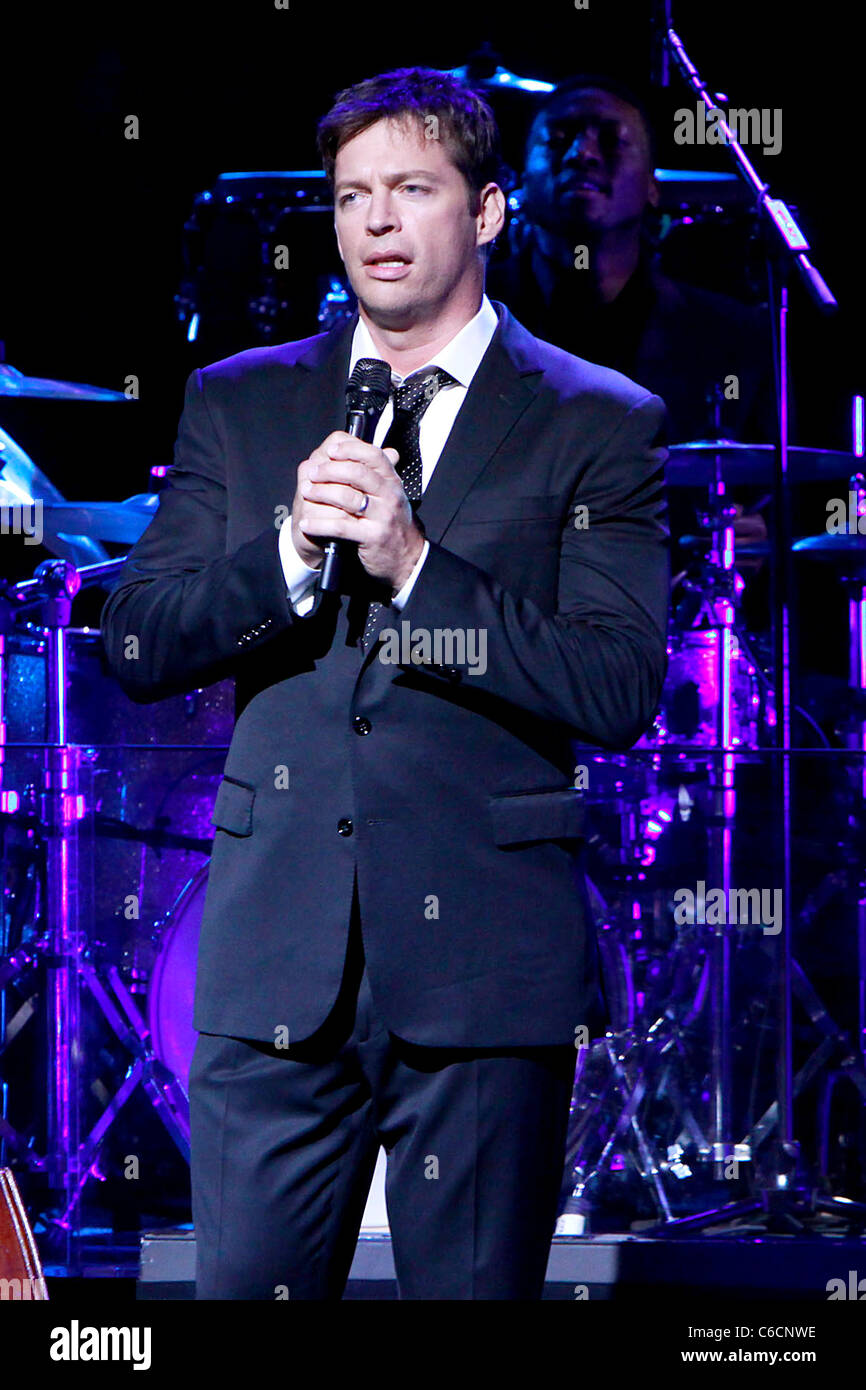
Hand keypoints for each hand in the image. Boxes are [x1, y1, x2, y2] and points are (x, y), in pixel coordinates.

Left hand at [292, 431, 424, 592]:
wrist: (407, 559)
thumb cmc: (393, 525)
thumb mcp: (390, 496)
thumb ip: (377, 474)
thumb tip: (363, 448)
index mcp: (393, 482)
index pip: (374, 455)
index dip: (350, 449)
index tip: (330, 450)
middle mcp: (390, 496)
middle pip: (357, 473)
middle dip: (330, 470)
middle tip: (313, 473)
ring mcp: (382, 517)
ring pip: (347, 497)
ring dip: (321, 493)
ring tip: (306, 492)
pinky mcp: (372, 537)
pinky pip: (341, 527)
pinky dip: (319, 525)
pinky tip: (306, 524)